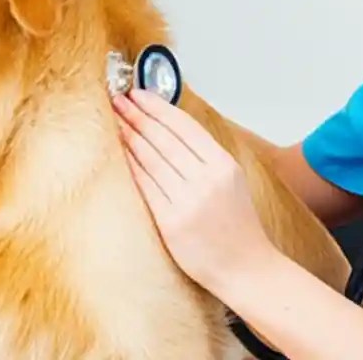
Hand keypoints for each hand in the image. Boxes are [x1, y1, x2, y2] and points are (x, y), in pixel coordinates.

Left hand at [113, 89, 277, 295]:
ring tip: (115, 121)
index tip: (139, 94)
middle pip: (164, 139)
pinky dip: (131, 166)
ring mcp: (188, 201)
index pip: (184, 126)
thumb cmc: (238, 226)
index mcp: (224, 165)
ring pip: (151, 159)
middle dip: (138, 116)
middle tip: (118, 100)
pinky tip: (120, 152)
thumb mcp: (232, 180)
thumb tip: (171, 129)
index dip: (158, 107)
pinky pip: (146, 186)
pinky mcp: (171, 222)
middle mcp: (207, 180)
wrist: (246, 267)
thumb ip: (205, 156)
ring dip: (129, 137)